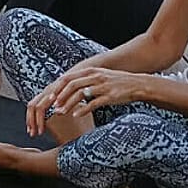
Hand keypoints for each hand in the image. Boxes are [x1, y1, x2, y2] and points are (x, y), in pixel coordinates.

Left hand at [25, 65, 145, 135]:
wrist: (138, 85)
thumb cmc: (116, 83)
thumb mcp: (99, 77)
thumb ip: (85, 81)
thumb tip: (68, 88)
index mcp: (90, 72)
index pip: (68, 78)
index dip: (57, 88)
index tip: (49, 98)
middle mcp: (94, 77)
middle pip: (72, 85)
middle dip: (60, 97)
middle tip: (52, 107)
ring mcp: (102, 86)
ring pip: (80, 94)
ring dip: (68, 104)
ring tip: (60, 113)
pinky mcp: (110, 96)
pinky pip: (94, 103)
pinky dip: (83, 109)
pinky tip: (76, 115)